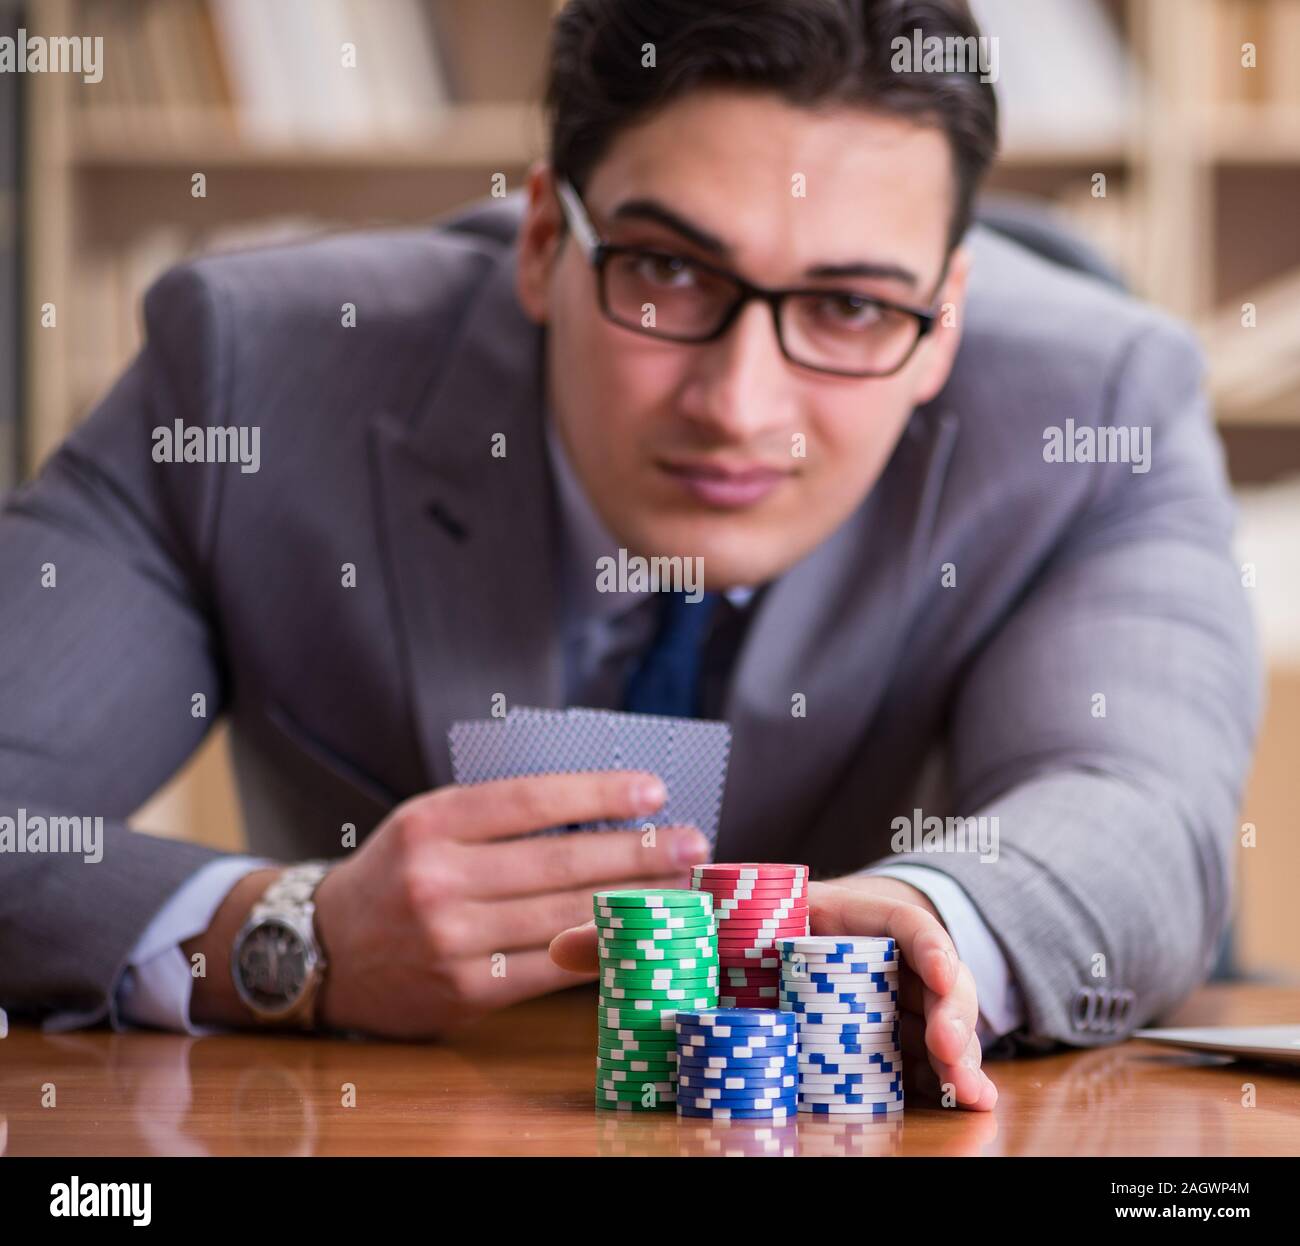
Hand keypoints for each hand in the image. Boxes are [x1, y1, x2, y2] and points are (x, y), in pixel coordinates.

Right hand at [310, 771, 709, 1039]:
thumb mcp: (429, 822)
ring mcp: (452, 941)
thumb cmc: (395, 874)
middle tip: (693, 841)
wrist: (324, 951)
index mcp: (430, 822)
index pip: (530, 800)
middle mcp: (438, 879)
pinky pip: (553, 968)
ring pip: (565, 917)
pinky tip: (640, 933)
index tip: (654, 792)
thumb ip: (500, 814)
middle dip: (638, 851)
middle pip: (560, 861)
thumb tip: (602, 810)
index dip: (599, 795)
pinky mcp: (467, 992)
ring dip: (636, 901)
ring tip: (682, 887)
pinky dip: (603, 950)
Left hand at [549, 874, 996, 1110]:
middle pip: (928, 972)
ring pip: (938, 1014)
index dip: (918, 938)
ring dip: (958, 1049)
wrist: (798, 932)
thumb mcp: (708, 925)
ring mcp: (892, 989)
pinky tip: (974, 1103)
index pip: (892, 915)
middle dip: (946, 1010)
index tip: (933, 968)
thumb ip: (637, 932)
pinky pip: (931, 1044)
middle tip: (945, 1047)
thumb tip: (554, 945)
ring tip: (967, 1090)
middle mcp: (875, 949)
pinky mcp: (896, 1024)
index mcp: (836, 914)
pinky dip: (957, 1072)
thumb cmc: (754, 926)